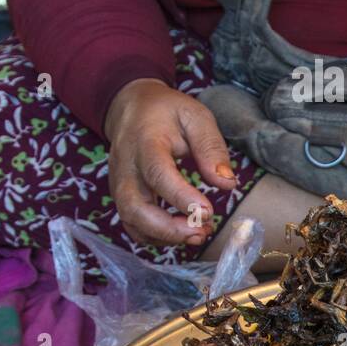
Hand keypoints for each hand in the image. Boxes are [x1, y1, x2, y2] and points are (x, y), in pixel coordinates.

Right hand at [104, 79, 236, 246]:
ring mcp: (119, 184)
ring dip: (164, 235)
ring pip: (131, 220)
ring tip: (198, 235)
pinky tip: (182, 233)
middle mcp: (125, 167)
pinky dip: (155, 236)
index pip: (157, 173)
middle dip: (167, 227)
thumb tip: (227, 184)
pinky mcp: (121, 196)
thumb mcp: (195, 116)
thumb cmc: (167, 112)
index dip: (181, 197)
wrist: (131, 108)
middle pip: (134, 205)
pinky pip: (132, 224)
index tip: (208, 211)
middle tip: (201, 232)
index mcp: (145, 142)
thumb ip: (211, 148)